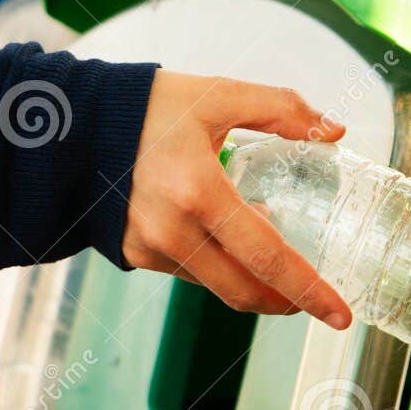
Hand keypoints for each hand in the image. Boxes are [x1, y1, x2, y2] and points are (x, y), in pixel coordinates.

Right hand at [121, 71, 351, 329]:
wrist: (70, 123)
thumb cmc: (146, 107)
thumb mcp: (217, 94)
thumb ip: (281, 108)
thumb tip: (334, 131)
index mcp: (199, 192)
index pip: (269, 258)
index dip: (310, 291)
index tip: (340, 315)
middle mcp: (172, 231)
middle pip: (245, 290)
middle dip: (288, 301)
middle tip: (319, 300)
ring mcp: (150, 249)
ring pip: (219, 285)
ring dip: (255, 284)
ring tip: (281, 265)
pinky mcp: (135, 255)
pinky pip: (192, 273)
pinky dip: (222, 267)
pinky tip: (235, 245)